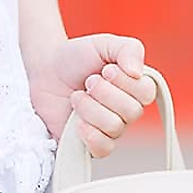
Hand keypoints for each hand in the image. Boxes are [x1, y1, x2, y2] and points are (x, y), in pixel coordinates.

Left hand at [23, 32, 156, 157]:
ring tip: (77, 96)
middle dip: (103, 92)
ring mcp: (110, 129)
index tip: (106, 69)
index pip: (147, 93)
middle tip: (88, 82)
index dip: (125, 81)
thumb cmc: (76, 57)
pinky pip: (103, 149)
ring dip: (89, 107)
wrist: (45, 70)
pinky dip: (88, 133)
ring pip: (114, 127)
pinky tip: (76, 121)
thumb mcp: (104, 43)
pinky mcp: (92, 144)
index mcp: (134, 87)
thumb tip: (138, 72)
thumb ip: (128, 49)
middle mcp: (126, 111)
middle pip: (131, 112)